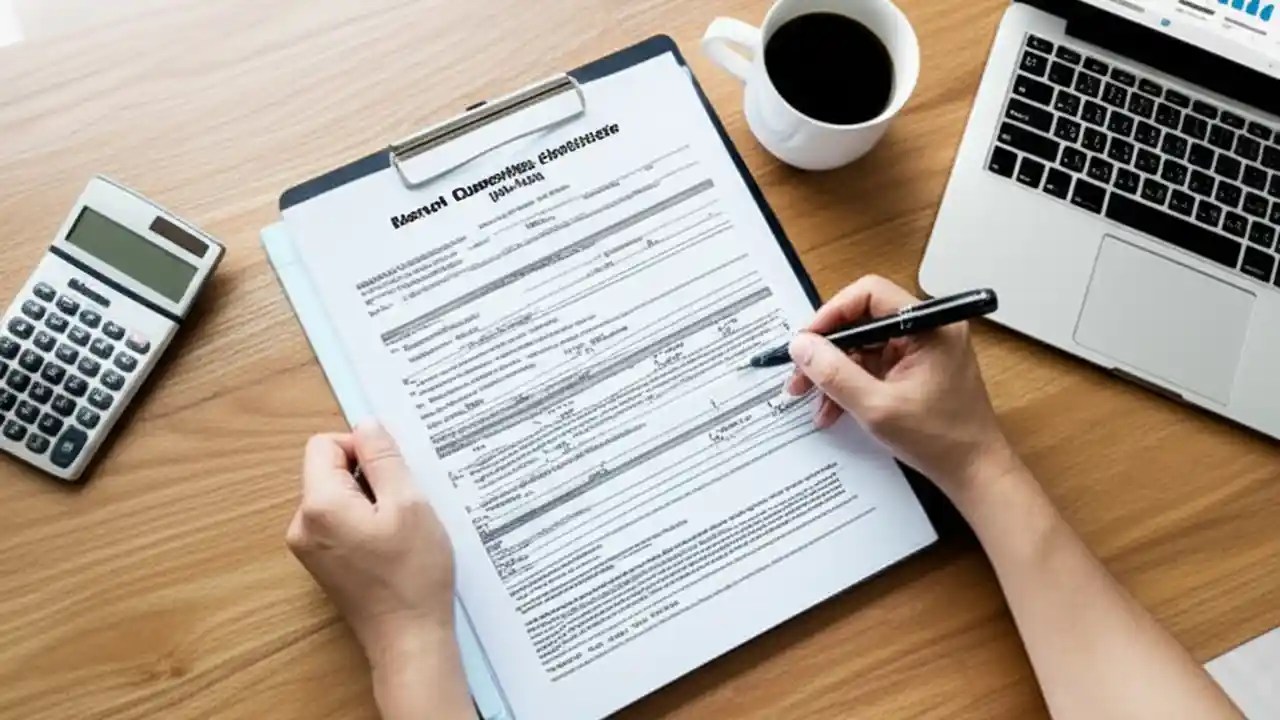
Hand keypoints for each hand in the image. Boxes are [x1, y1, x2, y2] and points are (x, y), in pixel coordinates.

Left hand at [286, 422, 455, 656]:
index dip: (361, 447)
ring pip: (336, 495)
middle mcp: (302, 525)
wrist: (409, 639)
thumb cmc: (413, 574)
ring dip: (369, 498)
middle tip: (403, 500)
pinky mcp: (322, 563)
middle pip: (327, 470)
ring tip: (401, 524)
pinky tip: (393, 541)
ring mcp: (309, 548)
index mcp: (319, 506)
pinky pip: (338, 521)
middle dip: (367, 474)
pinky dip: (365, 520)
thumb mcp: (409, 504)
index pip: (324, 445)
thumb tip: (367, 424)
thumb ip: (384, 458)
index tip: (394, 471)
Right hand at [785, 275, 1015, 496]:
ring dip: (834, 372)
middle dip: (827, 350)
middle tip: (800, 374)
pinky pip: (873, 366)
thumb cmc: (941, 440)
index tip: (807, 340)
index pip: (870, 294)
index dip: (832, 313)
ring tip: (810, 398)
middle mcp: (928, 330)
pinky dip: (850, 384)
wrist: (975, 472)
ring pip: (863, 346)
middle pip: (863, 321)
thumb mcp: (877, 408)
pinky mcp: (916, 369)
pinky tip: (832, 408)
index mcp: (929, 326)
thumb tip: (801, 346)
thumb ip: (835, 374)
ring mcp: (922, 350)